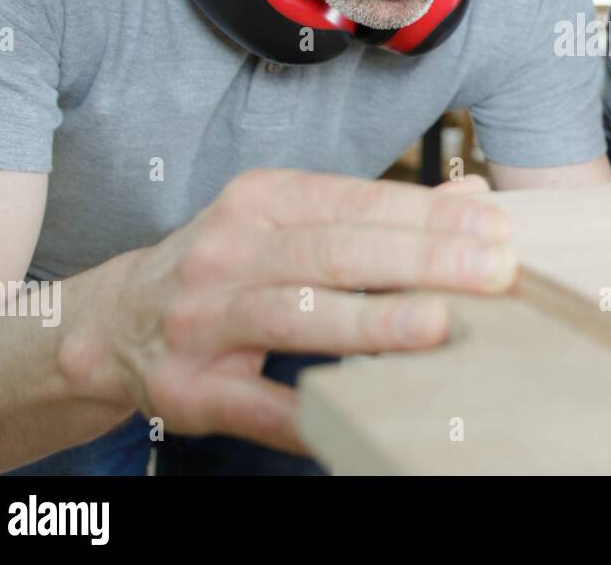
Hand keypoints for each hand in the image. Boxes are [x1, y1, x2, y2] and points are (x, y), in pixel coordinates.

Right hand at [57, 170, 510, 454]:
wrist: (116, 322)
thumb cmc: (232, 265)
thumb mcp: (292, 222)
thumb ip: (377, 213)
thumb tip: (471, 197)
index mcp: (263, 202)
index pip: (354, 201)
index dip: (426, 213)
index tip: (494, 227)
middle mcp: (229, 252)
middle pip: (335, 252)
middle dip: (420, 259)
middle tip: (495, 271)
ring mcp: (202, 321)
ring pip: (294, 316)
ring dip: (370, 320)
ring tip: (439, 323)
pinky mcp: (188, 388)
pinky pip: (256, 404)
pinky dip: (307, 413)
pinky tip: (364, 413)